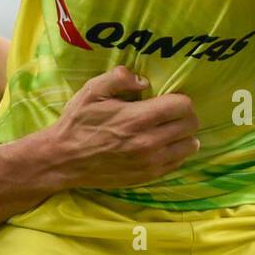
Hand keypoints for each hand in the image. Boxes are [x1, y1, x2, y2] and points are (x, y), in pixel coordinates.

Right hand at [41, 66, 199, 190]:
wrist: (64, 160)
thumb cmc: (77, 123)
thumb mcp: (92, 91)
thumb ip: (119, 77)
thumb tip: (143, 80)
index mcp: (138, 118)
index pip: (183, 106)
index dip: (179, 98)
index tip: (167, 98)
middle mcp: (150, 142)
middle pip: (191, 125)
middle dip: (184, 115)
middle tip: (169, 112)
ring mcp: (151, 163)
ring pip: (190, 146)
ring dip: (184, 135)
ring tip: (168, 129)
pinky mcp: (148, 177)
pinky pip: (178, 163)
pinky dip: (176, 152)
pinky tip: (161, 145)